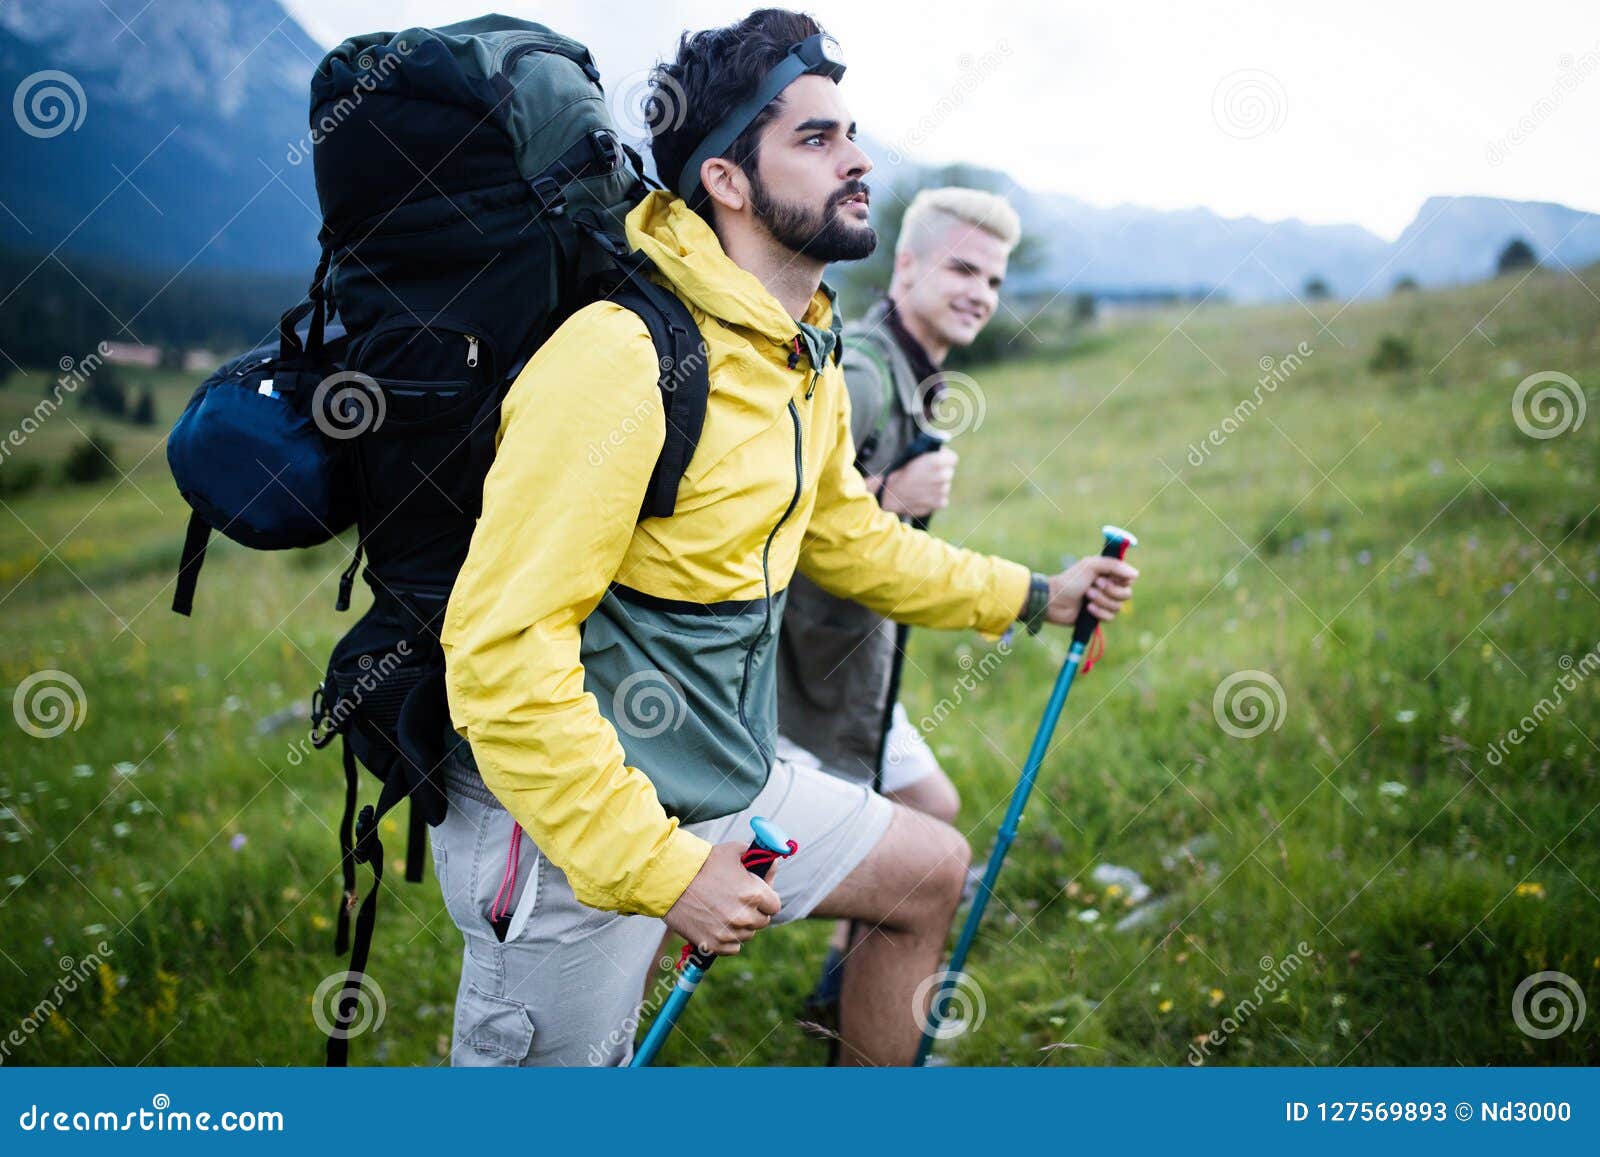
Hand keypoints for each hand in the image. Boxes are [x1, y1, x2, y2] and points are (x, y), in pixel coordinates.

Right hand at [663, 841, 780, 955]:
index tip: (757, 896)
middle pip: (762, 921)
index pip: (775, 905)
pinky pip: (733, 948)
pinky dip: (728, 939)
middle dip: (754, 912)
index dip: (767, 900)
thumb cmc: (704, 863)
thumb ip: (759, 857)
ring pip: (748, 935)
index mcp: (754, 893)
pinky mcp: (713, 945)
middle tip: (739, 902)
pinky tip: (718, 924)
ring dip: (741, 926)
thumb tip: (773, 864)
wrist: (670, 880)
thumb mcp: (734, 851)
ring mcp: (728, 932)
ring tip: (725, 911)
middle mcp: (744, 916)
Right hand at [875, 447, 957, 517]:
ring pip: (945, 486)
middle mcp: (943, 476)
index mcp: (937, 461)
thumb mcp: (913, 457)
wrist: (890, 494)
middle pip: (949, 472)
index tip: (938, 461)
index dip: (945, 459)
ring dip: (937, 486)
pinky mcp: (940, 503)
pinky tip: (923, 496)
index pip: (953, 458)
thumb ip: (930, 454)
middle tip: (927, 475)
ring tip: (921, 487)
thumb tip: (940, 453)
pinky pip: (942, 498)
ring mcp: (942, 490)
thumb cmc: (899, 474)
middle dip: (940, 473)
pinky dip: (934, 498)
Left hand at [1044, 555, 1139, 625]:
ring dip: (1102, 600)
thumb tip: (1136, 574)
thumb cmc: (1071, 580)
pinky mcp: (1099, 616)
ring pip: (1118, 606)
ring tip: (1087, 595)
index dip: (1123, 579)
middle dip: (1111, 590)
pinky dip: (1099, 612)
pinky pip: (1110, 617)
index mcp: (1108, 573)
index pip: (1129, 578)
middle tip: (1094, 584)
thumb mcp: (1091, 565)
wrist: (1055, 600)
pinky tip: (1087, 608)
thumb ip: (1114, 565)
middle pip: (1127, 594)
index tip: (1111, 576)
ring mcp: (1104, 602)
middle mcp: (1108, 587)